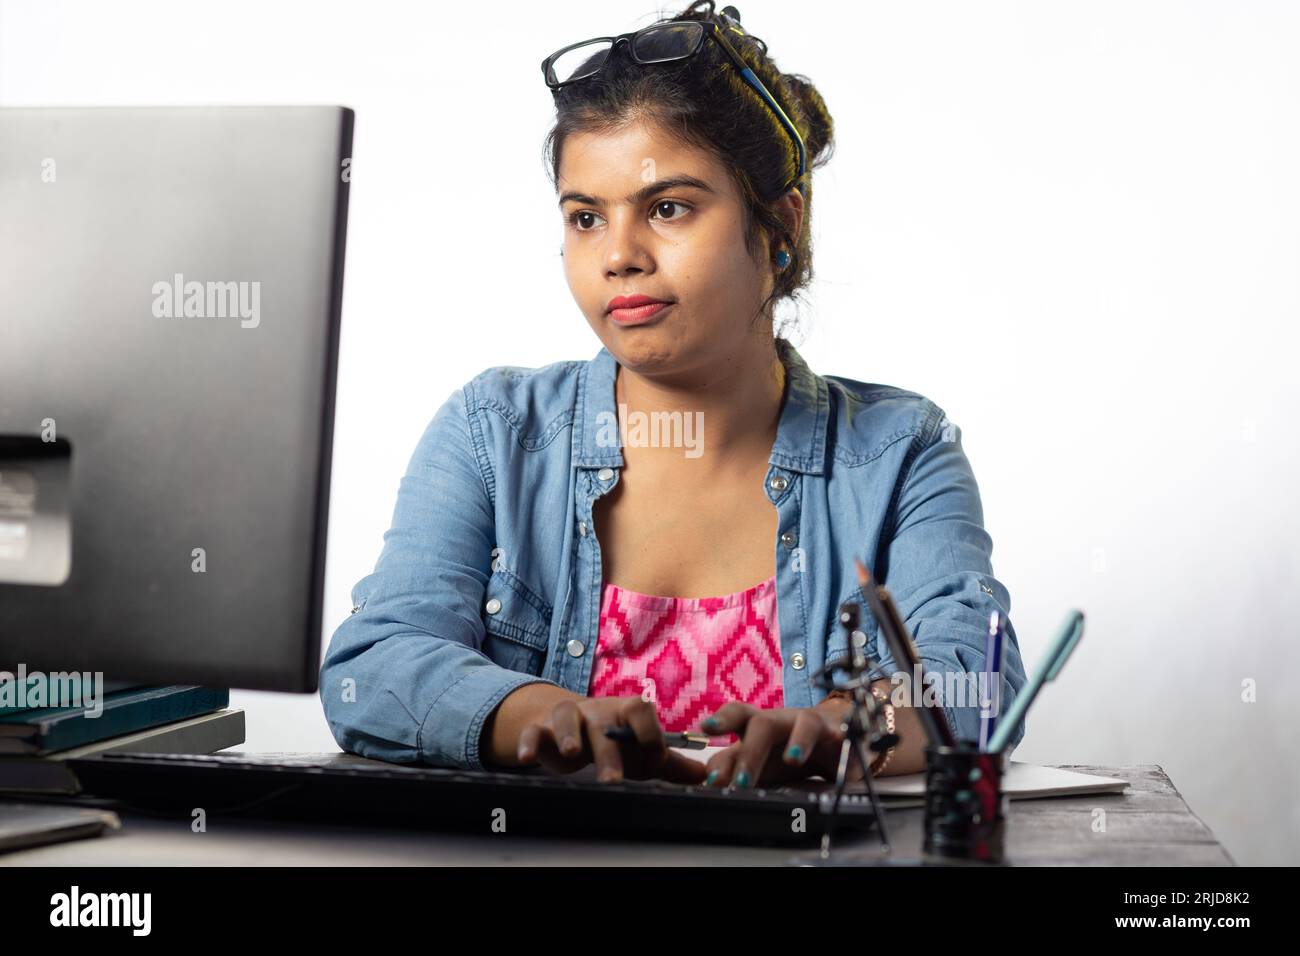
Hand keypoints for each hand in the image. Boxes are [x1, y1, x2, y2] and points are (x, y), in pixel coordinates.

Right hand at [516, 695, 708, 785]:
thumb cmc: (611, 740)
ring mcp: (567, 717)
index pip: (640, 710)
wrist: (569, 728)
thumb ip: (669, 763)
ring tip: (573, 754)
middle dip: (609, 751)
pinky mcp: (541, 729)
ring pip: (566, 718)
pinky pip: (533, 732)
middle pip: (604, 725)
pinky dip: (529, 743)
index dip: (649, 732)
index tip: (655, 758)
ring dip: (569, 736)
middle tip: (613, 780)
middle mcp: (595, 710)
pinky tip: (527, 758)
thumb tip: (705, 774)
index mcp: (623, 711)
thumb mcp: (638, 750)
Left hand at [698, 700, 867, 787]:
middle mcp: (784, 720)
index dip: (721, 720)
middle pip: (764, 723)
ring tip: (792, 760)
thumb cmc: (786, 748)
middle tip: (742, 781)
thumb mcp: (757, 759)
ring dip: (798, 742)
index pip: (737, 715)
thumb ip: (730, 765)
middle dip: (752, 752)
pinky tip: (842, 746)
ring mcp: (813, 725)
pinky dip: (842, 741)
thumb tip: (709, 780)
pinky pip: (842, 734)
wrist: (832, 736)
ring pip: (805, 723)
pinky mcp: (840, 734)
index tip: (706, 728)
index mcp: (759, 724)